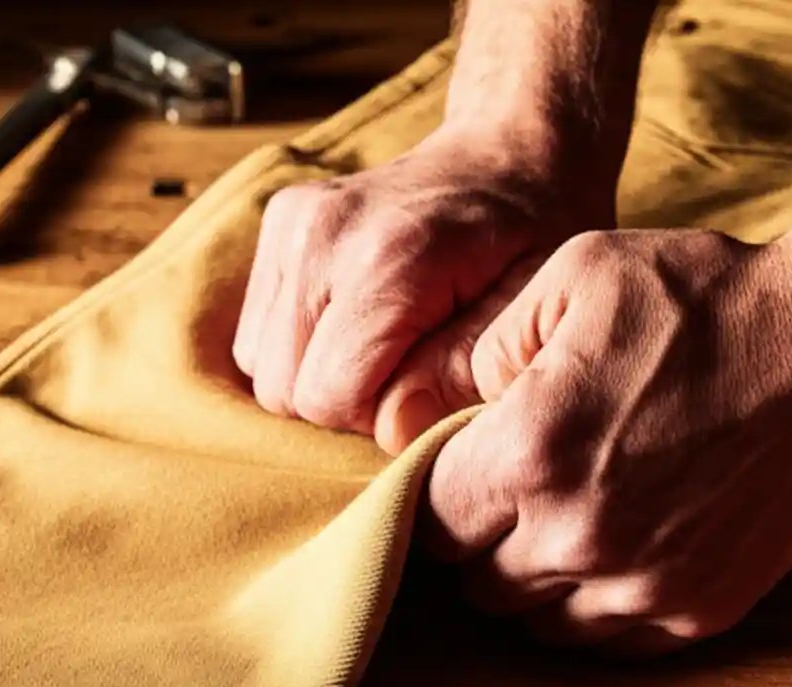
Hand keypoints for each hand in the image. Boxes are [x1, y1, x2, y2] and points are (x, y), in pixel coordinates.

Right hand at [232, 125, 613, 450]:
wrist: (510, 154)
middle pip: (289, 390)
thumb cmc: (533, 237)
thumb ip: (461, 371)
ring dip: (322, 376)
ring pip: (263, 369)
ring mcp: (291, 225)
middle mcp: (322, 236)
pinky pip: (258, 336)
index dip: (380, 415)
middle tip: (413, 364)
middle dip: (348, 400)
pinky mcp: (277, 223)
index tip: (431, 383)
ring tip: (389, 342)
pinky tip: (360, 322)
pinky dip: (303, 348)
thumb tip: (392, 427)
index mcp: (388, 259)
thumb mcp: (529, 310)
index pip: (329, 396)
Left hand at [424, 228, 791, 654]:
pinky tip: (622, 550)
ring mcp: (645, 584)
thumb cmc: (699, 299)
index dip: (442, 496)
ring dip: (541, 580)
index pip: (434, 522)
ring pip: (541, 622)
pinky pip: (616, 640)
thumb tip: (459, 405)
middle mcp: (580, 536)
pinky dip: (604, 606)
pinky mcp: (703, 607)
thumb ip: (491, 345)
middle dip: (487, 538)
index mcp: (532, 454)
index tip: (469, 473)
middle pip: (480, 581)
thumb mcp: (574, 276)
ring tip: (572, 520)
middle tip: (523, 492)